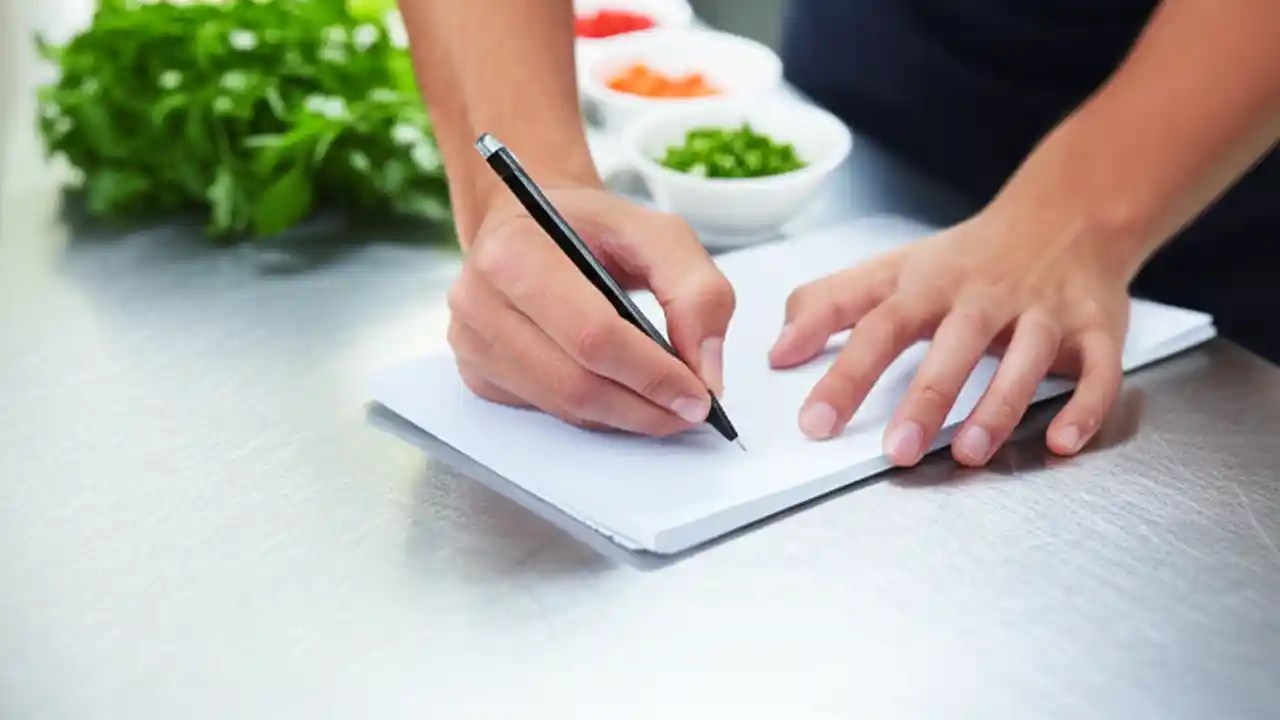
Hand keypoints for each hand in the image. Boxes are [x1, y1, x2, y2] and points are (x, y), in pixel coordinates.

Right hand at [447, 184, 734, 434]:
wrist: (533, 224)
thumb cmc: (589, 227)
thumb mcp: (656, 232)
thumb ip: (697, 291)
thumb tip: (705, 371)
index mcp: (514, 249)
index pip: (592, 334)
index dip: (651, 373)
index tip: (699, 394)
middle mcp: (478, 299)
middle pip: (575, 382)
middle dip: (644, 406)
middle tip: (690, 411)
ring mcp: (471, 342)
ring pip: (563, 406)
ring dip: (624, 417)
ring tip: (667, 406)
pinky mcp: (478, 374)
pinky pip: (548, 411)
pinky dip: (596, 414)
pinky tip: (622, 395)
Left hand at [769, 210, 1133, 465]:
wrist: (1066, 214)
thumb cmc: (964, 258)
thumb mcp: (890, 270)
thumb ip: (828, 305)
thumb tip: (777, 350)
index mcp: (928, 286)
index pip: (878, 328)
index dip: (845, 376)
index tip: (814, 424)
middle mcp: (984, 298)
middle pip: (953, 346)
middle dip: (925, 400)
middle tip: (897, 451)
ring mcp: (1043, 313)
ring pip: (1025, 359)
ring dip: (999, 406)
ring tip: (970, 452)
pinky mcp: (1096, 328)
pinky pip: (1098, 369)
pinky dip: (1085, 406)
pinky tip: (1062, 442)